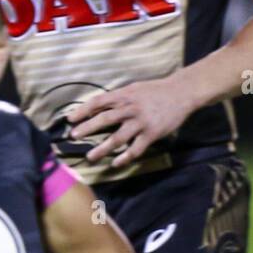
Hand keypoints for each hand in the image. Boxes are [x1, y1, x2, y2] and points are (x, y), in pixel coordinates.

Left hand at [65, 76, 191, 167]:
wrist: (181, 92)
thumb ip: (115, 98)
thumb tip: (94, 107)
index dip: (83, 110)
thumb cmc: (154, 91)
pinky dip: (125, 157)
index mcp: (123, 96)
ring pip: (118, 138)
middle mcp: (130, 109)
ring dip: (102, 148)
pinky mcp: (152, 133)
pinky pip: (136, 148)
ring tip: (90, 157)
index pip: (98, 102)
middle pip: (105, 119)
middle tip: (73, 136)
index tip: (70, 119)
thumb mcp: (132, 89)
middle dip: (87, 128)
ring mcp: (141, 122)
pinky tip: (115, 163)